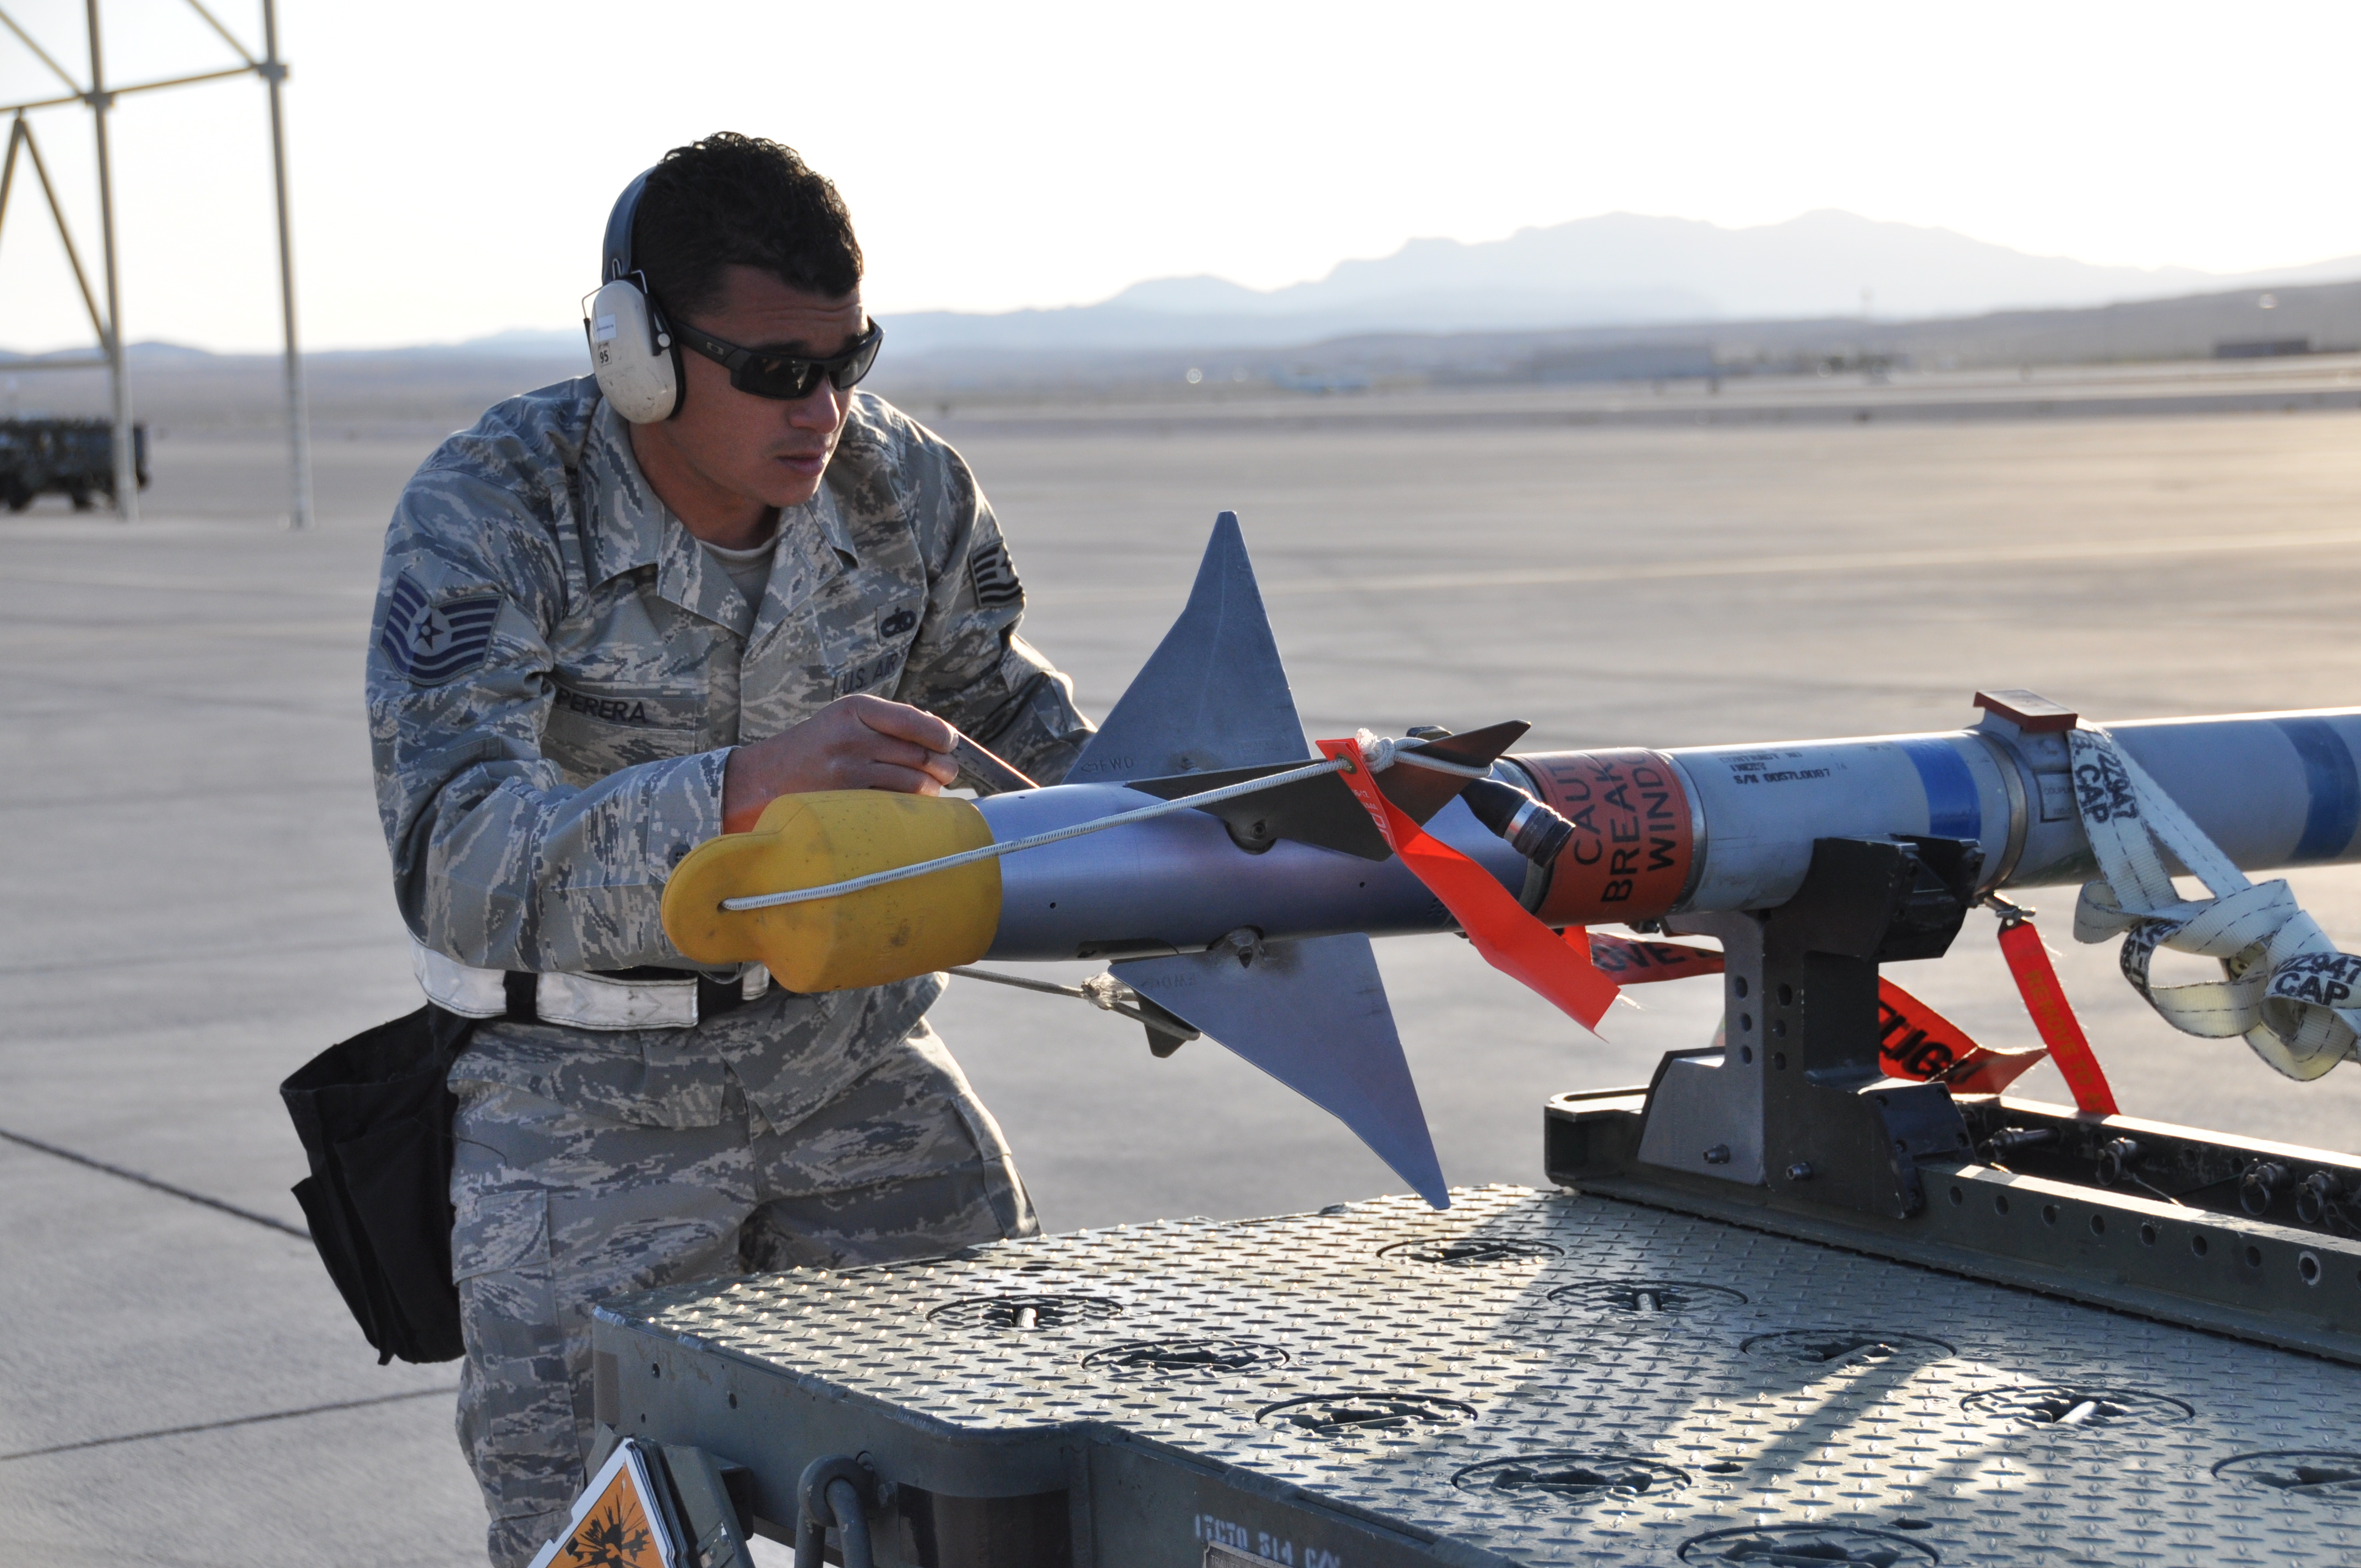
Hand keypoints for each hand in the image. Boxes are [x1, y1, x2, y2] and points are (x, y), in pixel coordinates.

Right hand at [722, 694, 958, 831]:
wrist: (765, 779)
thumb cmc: (817, 748)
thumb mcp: (846, 720)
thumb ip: (891, 722)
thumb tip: (945, 736)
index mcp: (855, 710)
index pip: (916, 722)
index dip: (942, 736)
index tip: (949, 743)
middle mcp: (852, 738)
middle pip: (922, 755)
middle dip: (943, 766)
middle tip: (945, 771)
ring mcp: (849, 773)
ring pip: (915, 783)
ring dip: (931, 789)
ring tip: (927, 787)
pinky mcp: (848, 803)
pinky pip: (897, 805)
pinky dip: (911, 806)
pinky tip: (906, 803)